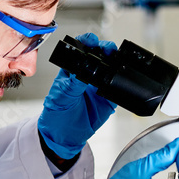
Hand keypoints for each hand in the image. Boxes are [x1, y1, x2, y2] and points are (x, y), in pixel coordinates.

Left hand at [38, 32, 117, 159]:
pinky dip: (122, 83)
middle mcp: (87, 74)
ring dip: (116, 62)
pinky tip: (122, 79)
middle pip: (100, 55)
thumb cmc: (56, 115)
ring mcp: (99, 86)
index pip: (81, 50)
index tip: (92, 41)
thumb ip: (73, 84)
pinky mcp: (108, 99)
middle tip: (108, 50)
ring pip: (111, 69)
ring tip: (117, 60)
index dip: (87, 42)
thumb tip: (83, 72)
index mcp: (72, 70)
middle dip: (106, 49)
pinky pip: (118, 88)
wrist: (64, 137)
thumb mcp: (61, 97)